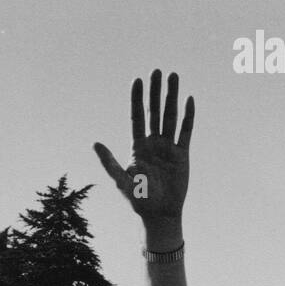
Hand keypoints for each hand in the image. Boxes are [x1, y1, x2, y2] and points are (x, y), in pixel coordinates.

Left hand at [94, 70, 192, 238]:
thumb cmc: (138, 200)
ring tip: (174, 76)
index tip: (138, 80)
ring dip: (172, 97)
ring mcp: (168, 147)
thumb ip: (109, 162)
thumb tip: (95, 143)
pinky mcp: (182, 154)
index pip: (137, 117)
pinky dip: (188, 116)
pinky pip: (186, 132)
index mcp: (138, 147)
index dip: (137, 99)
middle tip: (157, 71)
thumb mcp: (121, 181)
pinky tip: (189, 100)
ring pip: (171, 117)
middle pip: (154, 112)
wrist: (159, 215)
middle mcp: (153, 143)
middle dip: (155, 92)